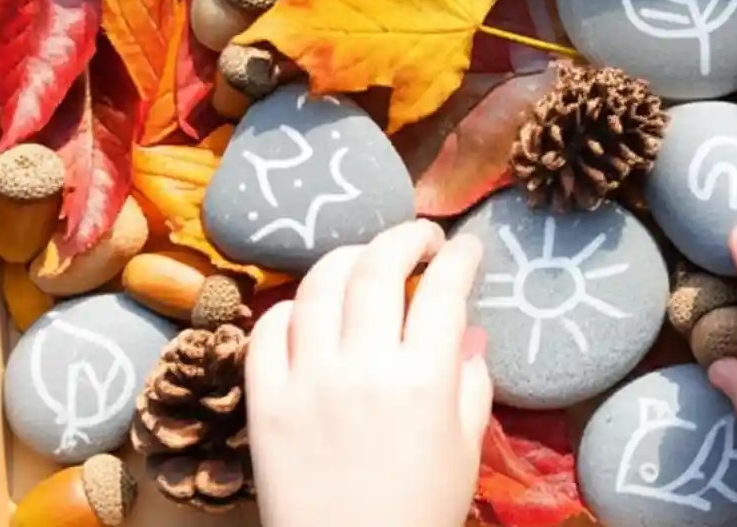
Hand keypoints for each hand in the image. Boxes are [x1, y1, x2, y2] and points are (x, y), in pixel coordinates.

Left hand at [246, 220, 492, 526]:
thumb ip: (471, 384)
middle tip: (420, 237)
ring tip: (365, 260)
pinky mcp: (264, 400)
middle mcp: (362, 368)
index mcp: (422, 382)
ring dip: (347, 258)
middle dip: (404, 237)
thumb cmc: (419, 511)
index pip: (443, 291)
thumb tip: (469, 331)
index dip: (459, 257)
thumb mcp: (464, 451)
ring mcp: (306, 380)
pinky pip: (268, 329)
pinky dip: (291, 306)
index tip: (466, 247)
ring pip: (319, 286)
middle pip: (377, 270)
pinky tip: (310, 309)